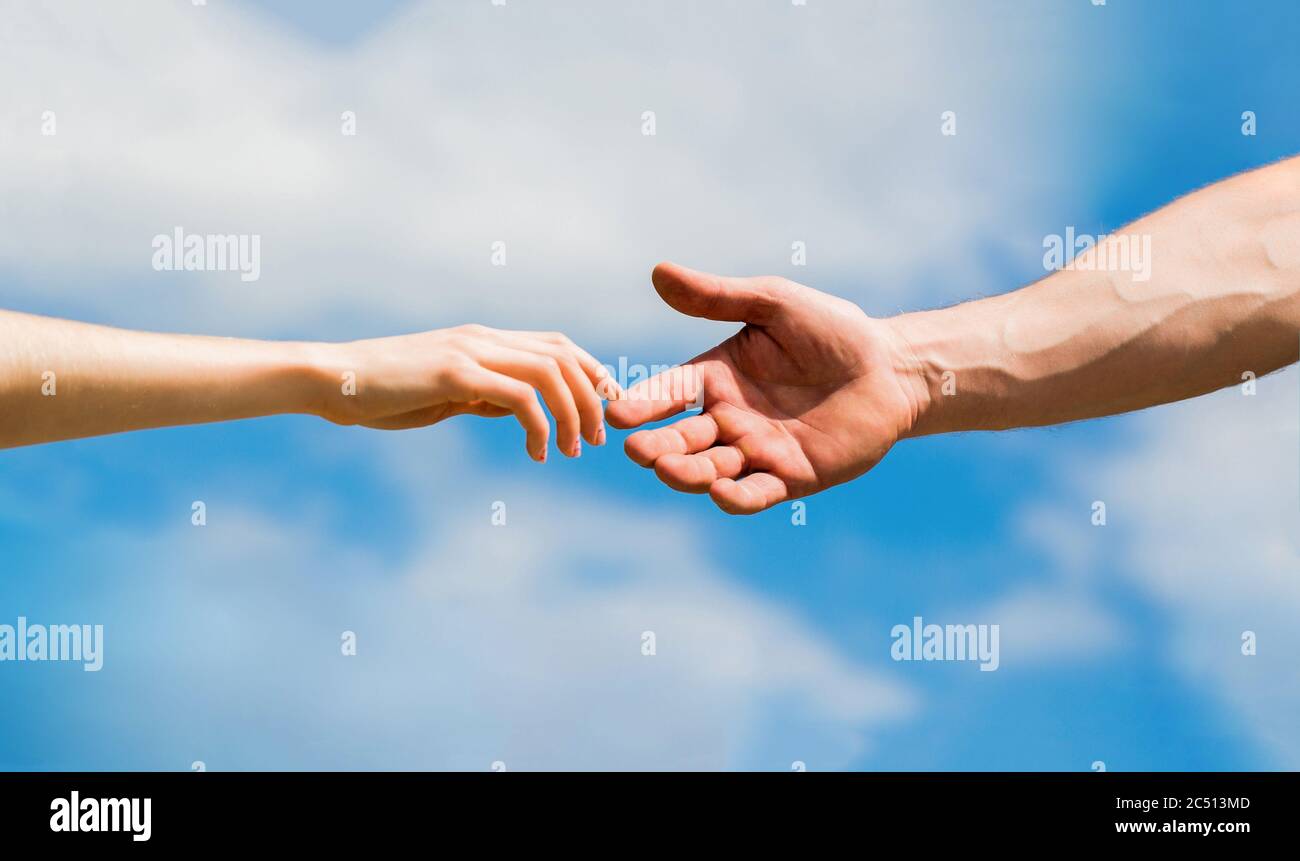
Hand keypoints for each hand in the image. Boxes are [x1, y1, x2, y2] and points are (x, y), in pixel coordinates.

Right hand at [314, 325, 616, 461]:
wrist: (335, 380)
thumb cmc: (384, 392)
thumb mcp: (446, 394)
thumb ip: (483, 395)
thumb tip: (518, 409)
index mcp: (483, 340)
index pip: (556, 344)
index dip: (591, 372)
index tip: (606, 407)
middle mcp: (483, 338)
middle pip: (563, 356)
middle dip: (590, 397)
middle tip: (597, 439)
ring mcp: (469, 351)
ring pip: (549, 373)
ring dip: (572, 413)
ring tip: (573, 450)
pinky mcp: (455, 373)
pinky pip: (519, 396)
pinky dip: (540, 426)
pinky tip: (536, 452)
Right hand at [605, 263, 922, 513]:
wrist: (892, 367)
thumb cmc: (832, 329)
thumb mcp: (773, 303)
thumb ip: (717, 297)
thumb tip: (659, 272)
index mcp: (717, 377)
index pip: (668, 392)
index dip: (643, 404)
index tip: (618, 413)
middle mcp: (728, 418)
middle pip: (681, 439)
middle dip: (657, 448)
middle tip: (637, 451)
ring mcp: (757, 451)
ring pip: (710, 470)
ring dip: (687, 473)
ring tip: (670, 470)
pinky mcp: (789, 477)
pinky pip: (756, 493)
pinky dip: (736, 497)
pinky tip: (722, 493)